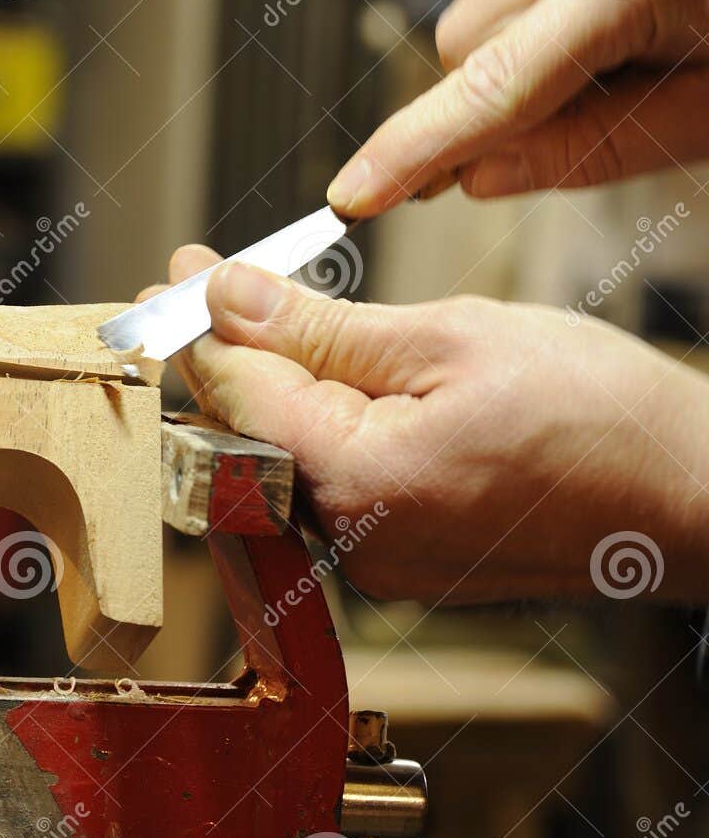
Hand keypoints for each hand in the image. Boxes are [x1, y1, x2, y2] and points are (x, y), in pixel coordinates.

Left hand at [162, 247, 708, 604]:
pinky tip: (344, 381)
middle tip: (219, 284)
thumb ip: (324, 328)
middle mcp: (352, 543)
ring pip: (284, 462)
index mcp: (358, 483)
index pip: (236, 392)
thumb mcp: (452, 337)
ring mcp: (376, 566)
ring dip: (275, 391)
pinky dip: (322, 430)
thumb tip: (230, 297)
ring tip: (289, 320)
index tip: (179, 272)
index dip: (198, 323)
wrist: (691, 497)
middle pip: (246, 434)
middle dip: (227, 355)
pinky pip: (331, 490)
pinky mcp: (401, 566)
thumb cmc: (603, 418)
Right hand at [327, 0, 708, 217]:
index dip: (413, 151)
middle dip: (490, 108)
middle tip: (575, 137)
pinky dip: (553, 23)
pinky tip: (632, 27)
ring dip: (523, 63)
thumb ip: (586, 152)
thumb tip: (474, 179)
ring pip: (486, 11)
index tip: (350, 198)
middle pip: (465, 47)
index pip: (488, 87)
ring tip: (633, 68)